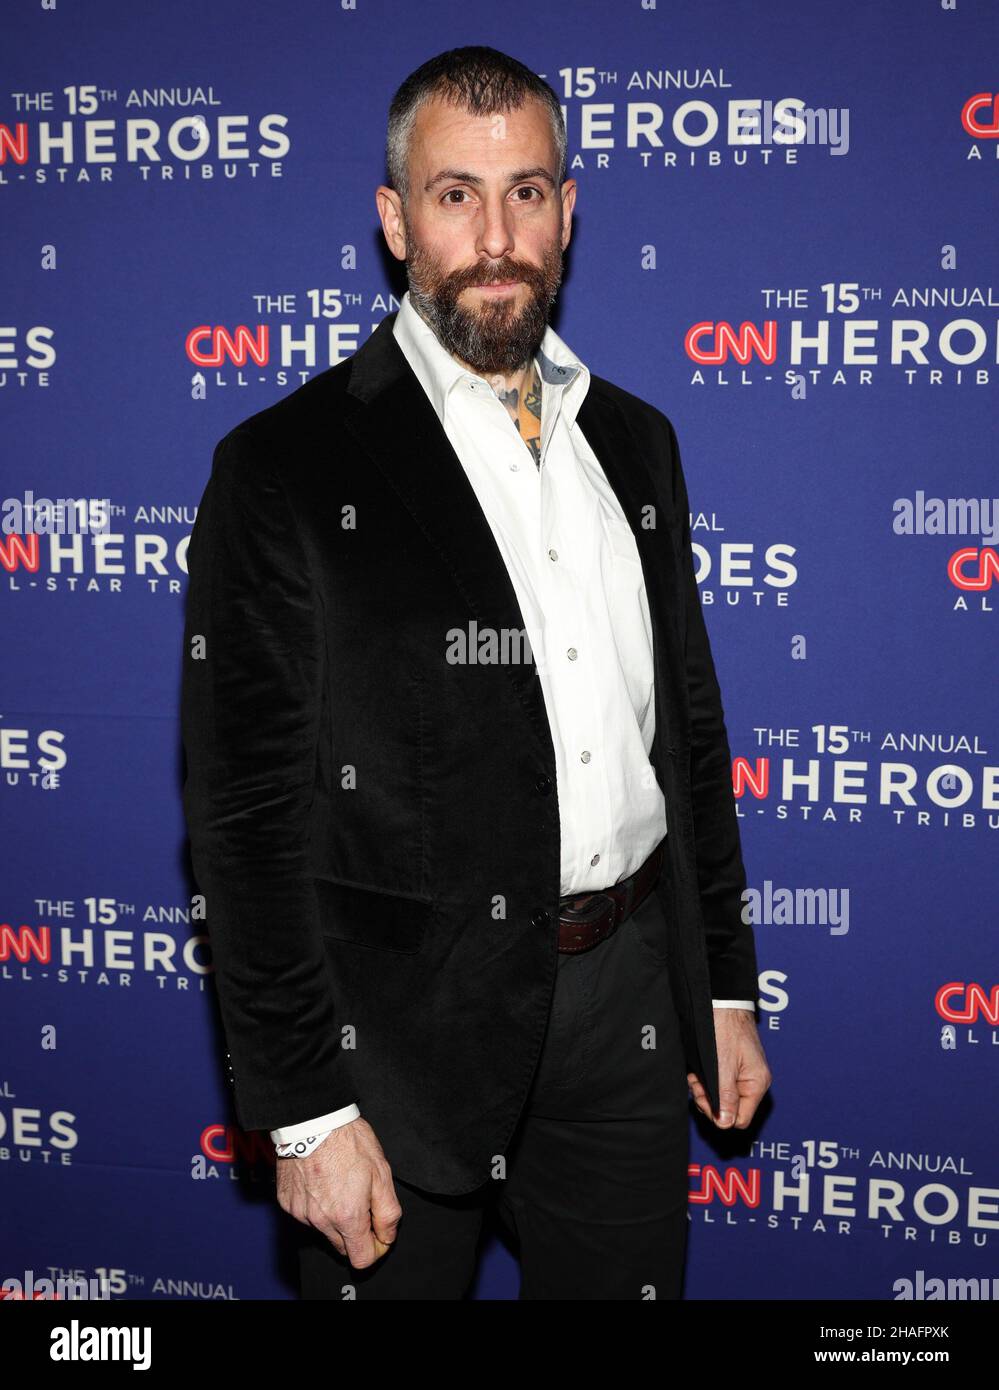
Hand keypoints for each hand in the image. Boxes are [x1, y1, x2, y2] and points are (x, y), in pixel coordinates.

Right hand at [275, 1117, 401, 1267]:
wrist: (313, 1121)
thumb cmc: (348, 1142)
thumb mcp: (382, 1173)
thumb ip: (388, 1212)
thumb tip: (387, 1236)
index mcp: (347, 1217)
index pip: (361, 1259)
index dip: (375, 1249)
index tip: (378, 1232)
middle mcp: (321, 1221)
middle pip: (342, 1247)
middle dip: (356, 1232)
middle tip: (361, 1201)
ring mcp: (301, 1213)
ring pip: (323, 1230)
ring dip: (334, 1217)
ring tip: (339, 1184)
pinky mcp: (287, 1202)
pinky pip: (305, 1214)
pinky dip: (315, 1205)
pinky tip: (320, 1181)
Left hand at [688, 1009, 771, 1128]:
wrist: (722, 1001)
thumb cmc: (724, 1028)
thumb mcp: (722, 1066)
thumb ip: (725, 1096)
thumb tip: (725, 1124)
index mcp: (757, 1084)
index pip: (740, 1119)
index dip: (719, 1115)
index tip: (704, 1099)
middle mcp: (753, 1081)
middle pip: (730, 1110)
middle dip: (709, 1101)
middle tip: (697, 1086)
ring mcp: (743, 1074)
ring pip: (721, 1097)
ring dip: (705, 1090)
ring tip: (696, 1076)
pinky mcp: (733, 1066)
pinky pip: (719, 1084)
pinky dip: (706, 1081)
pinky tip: (698, 1072)